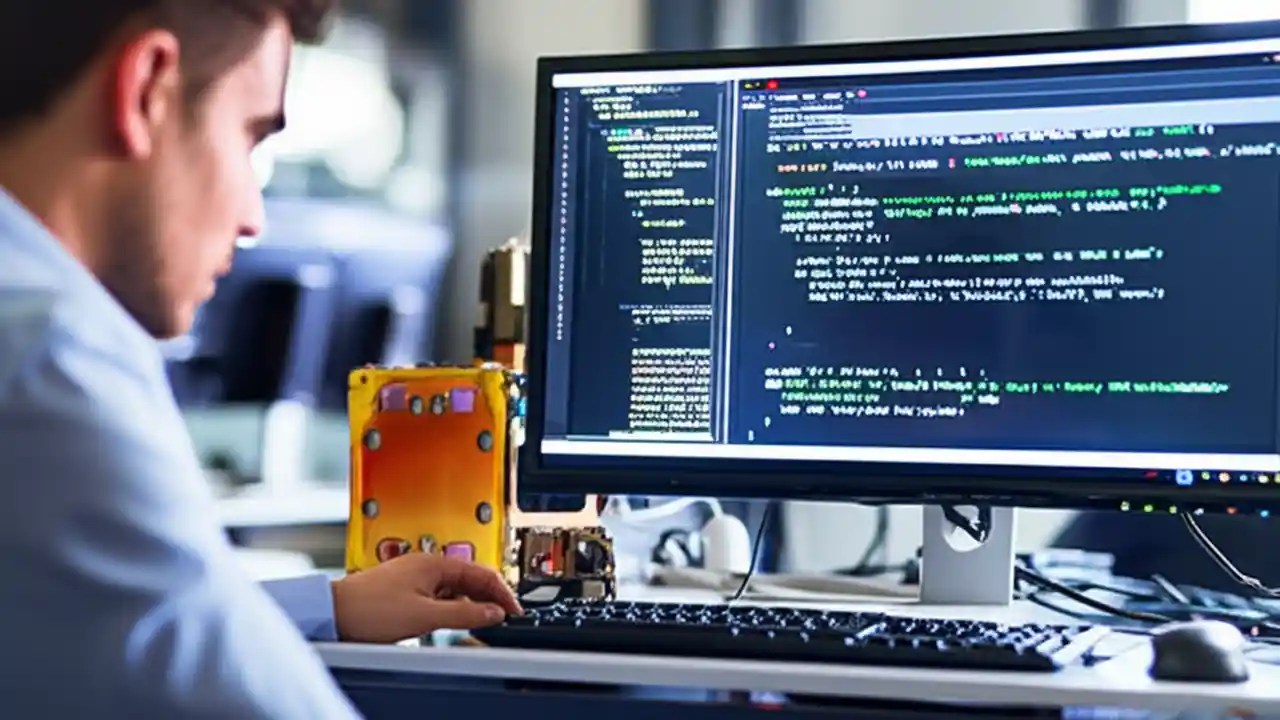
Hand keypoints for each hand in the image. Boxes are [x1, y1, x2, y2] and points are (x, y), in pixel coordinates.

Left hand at [331, 554, 522, 642]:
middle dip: (489, 597)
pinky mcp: (404, 589)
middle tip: (502, 617)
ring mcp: (414, 576)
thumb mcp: (426, 616)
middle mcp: (426, 565)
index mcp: (435, 563)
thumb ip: (464, 614)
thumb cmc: (369, 608)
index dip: (502, 592)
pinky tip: (452, 621)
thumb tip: (492, 613)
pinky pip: (439, 595)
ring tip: (480, 621)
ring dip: (470, 604)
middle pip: (470, 579)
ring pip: (454, 588)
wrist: (334, 613)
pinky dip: (452, 607)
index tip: (514, 609)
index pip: (482, 573)